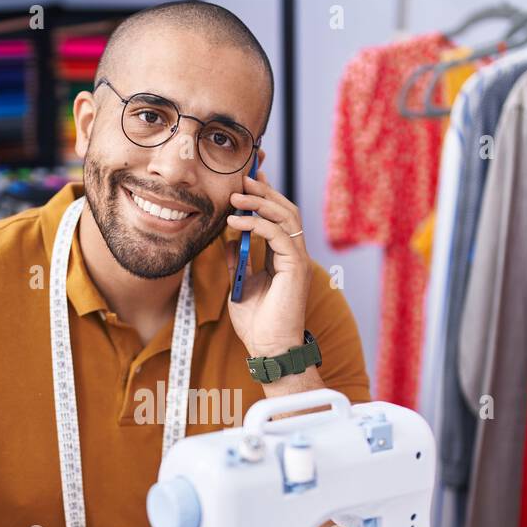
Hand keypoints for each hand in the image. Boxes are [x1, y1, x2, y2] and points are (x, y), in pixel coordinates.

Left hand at [225, 167, 311, 357]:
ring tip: (236, 195)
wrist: (270, 349)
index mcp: (284, 257)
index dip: (264, 197)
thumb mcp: (240, 284)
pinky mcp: (296, 267)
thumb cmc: (258, 323)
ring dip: (260, 202)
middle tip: (243, 177)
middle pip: (285, 210)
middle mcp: (295, 255)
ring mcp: (298, 260)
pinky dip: (256, 225)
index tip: (248, 180)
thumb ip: (238, 261)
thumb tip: (228, 240)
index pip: (278, 218)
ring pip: (286, 217)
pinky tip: (234, 223)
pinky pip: (277, 235)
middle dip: (264, 191)